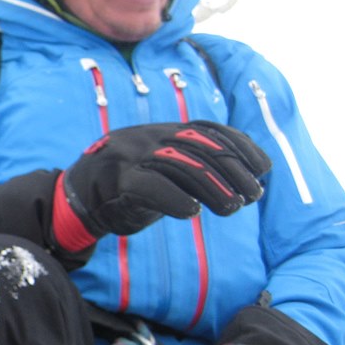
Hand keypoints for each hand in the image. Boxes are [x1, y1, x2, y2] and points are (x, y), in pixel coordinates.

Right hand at [53, 121, 269, 250]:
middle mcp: (152, 138)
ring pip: (180, 166)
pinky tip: (191, 212)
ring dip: (211, 187)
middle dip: (233, 172)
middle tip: (252, 196)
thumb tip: (246, 178)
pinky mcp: (118, 180)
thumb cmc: (133, 186)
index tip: (264, 169)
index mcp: (166, 132)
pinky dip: (173, 198)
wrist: (81, 195)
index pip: (212, 131)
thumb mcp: (167, 170)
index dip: (242, 147)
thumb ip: (197, 166)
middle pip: (201, 149)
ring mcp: (133, 157)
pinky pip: (149, 186)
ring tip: (231, 208)